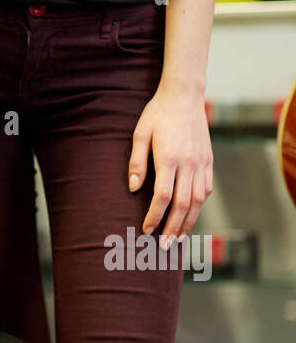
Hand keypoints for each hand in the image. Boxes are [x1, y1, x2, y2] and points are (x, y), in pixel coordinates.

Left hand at [128, 85, 213, 243]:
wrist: (184, 96)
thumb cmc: (157, 114)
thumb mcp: (140, 134)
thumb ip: (136, 162)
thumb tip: (133, 189)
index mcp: (169, 157)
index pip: (163, 197)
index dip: (155, 216)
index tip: (146, 229)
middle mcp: (189, 163)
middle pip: (182, 205)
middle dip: (173, 228)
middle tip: (164, 246)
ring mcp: (202, 163)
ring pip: (197, 201)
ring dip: (188, 222)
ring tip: (177, 238)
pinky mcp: (209, 162)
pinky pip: (206, 190)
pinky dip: (198, 207)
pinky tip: (189, 216)